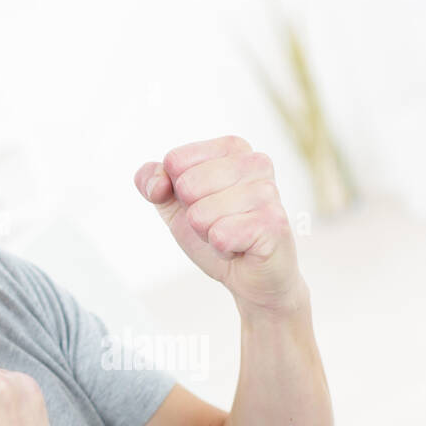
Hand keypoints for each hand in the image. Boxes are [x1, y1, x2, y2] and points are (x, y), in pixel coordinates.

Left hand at [134, 135, 307, 313]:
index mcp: (233, 147)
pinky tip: (241, 248)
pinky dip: (222, 250)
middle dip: (194, 216)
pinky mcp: (273, 224)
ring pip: (200, 215)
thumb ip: (152, 182)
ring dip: (208, 234)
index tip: (204, 203)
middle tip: (219, 223)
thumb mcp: (175, 204)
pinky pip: (220, 236)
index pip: (175, 161)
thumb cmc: (218, 232)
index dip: (178, 192)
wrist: (250, 277)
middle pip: (187, 186)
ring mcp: (268, 193)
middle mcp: (256, 162)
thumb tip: (156, 184)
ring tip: (231, 235)